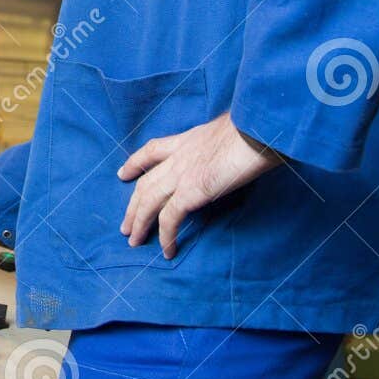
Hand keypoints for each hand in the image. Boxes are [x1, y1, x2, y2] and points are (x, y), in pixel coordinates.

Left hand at [117, 111, 280, 255]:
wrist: (256, 129)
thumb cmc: (253, 128)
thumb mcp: (229, 130)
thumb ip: (220, 142)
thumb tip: (232, 149)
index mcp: (187, 140)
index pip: (152, 150)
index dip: (135, 163)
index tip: (123, 173)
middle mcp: (179, 156)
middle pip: (145, 183)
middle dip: (133, 206)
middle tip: (125, 225)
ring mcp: (182, 174)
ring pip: (149, 202)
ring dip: (139, 223)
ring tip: (134, 241)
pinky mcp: (190, 191)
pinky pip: (170, 218)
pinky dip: (166, 236)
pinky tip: (167, 249)